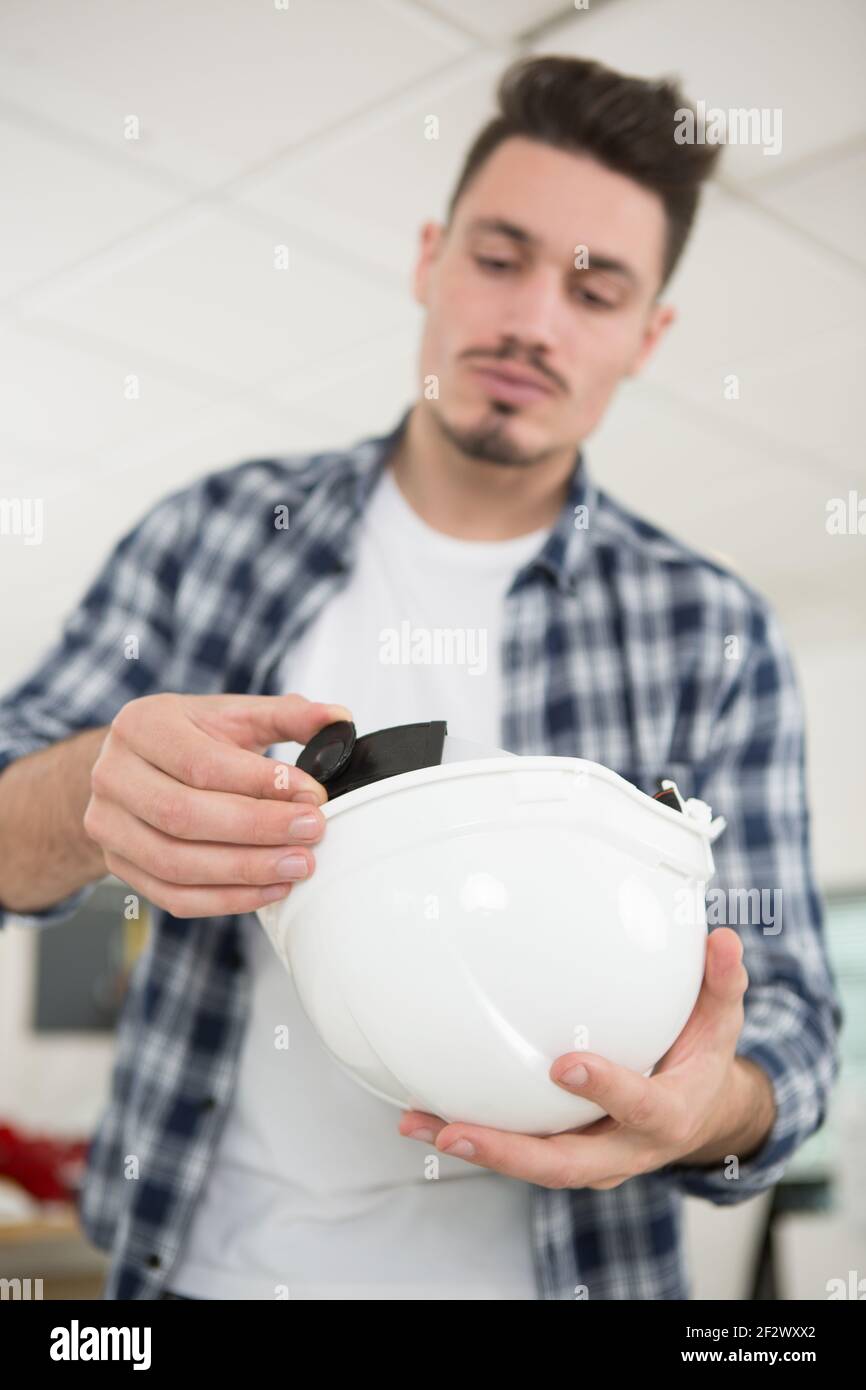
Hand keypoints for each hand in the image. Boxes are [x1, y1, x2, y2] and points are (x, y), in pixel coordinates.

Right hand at [83, 691, 351, 917]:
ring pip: (175, 862)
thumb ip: (287, 715)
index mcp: (142, 725)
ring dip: (245, 871)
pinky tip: (270, 890)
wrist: (133, 769)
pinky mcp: (118, 866)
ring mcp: (107, 825)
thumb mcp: (233, 716)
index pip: (200, 763)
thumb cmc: (191, 739)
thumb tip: (339, 720)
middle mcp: (112, 774)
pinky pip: (172, 896)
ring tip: (298, 865)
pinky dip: (226, 900)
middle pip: (184, 815)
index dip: (260, 782)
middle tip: (312, 832)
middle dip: (257, 829)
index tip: (312, 794)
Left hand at [399, 927, 774, 1187]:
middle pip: (565, 1164)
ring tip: (421, 1124)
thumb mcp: (720, 1023)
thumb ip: (721, 982)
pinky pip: (518, 1155)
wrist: (700, 1119)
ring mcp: (591, 1161)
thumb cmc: (701, 1062)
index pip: (637, 1106)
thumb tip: (723, 938)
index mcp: (666, 1115)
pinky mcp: (564, 1157)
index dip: (605, 1090)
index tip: (566, 1065)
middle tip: (456, 1131)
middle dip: (509, 1151)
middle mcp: (625, 1150)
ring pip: (530, 1167)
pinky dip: (473, 1140)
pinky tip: (427, 1118)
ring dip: (475, 1148)